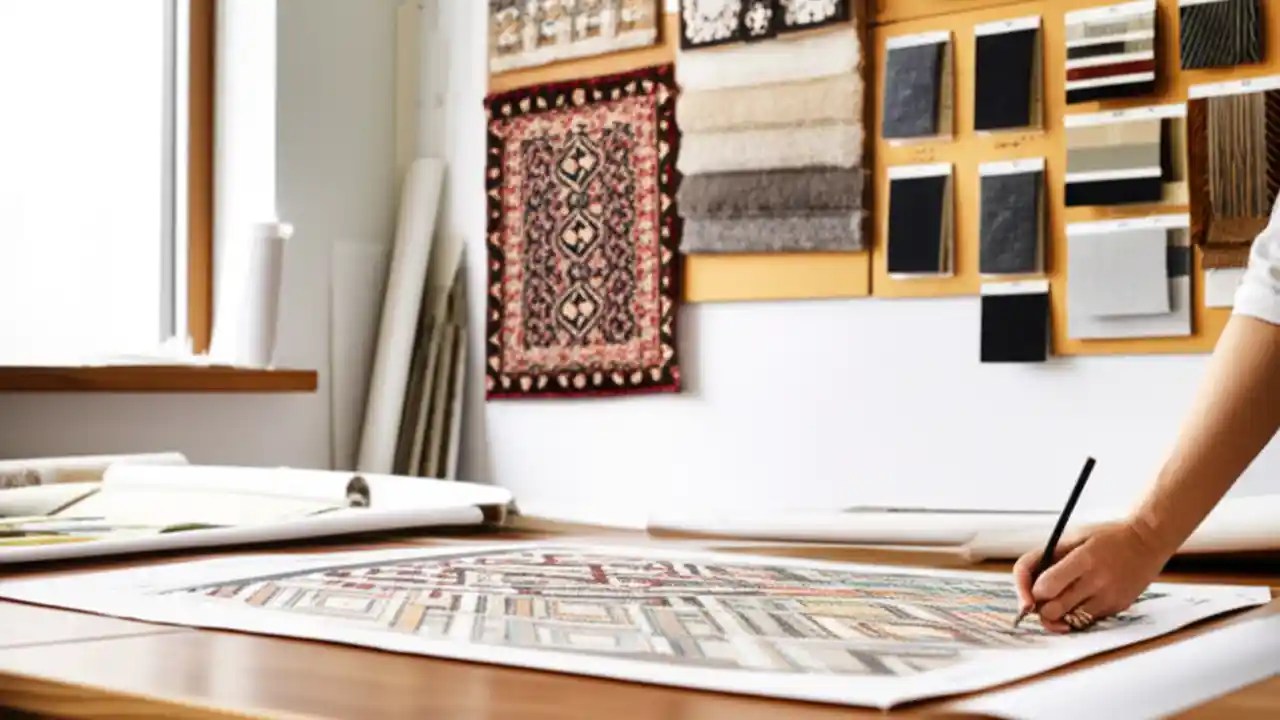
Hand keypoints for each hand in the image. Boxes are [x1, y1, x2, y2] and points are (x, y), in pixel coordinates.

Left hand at [1012, 520, 1172, 633]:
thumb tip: (1029, 593)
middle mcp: (1097, 581)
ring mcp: (1109, 597)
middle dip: (1041, 606)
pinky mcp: (1118, 608)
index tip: (1029, 595)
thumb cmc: (1103, 537)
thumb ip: (1046, 560)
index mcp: (1083, 558)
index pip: (1045, 587)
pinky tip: (1080, 599)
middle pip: (1052, 610)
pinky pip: (1086, 621)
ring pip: (1068, 621)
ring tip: (1061, 598)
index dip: (1029, 593)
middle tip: (1043, 596)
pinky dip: (1076, 615)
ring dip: (1058, 614)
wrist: (1147, 541)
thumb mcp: (1071, 537)